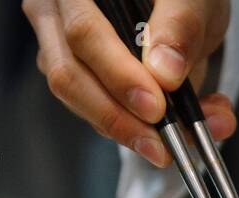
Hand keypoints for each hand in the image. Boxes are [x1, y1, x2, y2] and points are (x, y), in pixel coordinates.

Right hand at [22, 0, 236, 166]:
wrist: (182, 10)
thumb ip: (180, 26)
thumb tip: (165, 73)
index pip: (83, 34)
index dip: (117, 75)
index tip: (155, 107)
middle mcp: (57, 19)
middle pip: (69, 77)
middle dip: (118, 118)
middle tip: (161, 143)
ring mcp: (62, 54)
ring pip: (81, 105)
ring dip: (131, 133)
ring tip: (180, 140)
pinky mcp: (81, 86)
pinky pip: (101, 118)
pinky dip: (141, 132)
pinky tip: (182, 130)